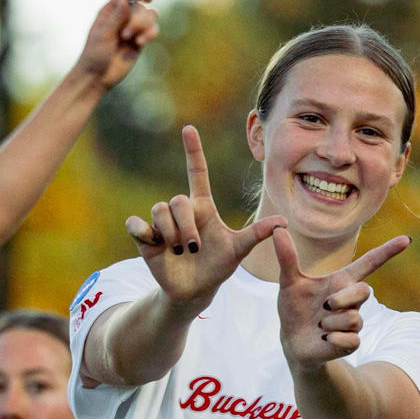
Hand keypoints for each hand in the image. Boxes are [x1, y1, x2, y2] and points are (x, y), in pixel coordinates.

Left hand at [64, 0, 155, 99]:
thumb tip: (125, 0)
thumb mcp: (103, 34)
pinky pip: (153, 30)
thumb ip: (116, 17)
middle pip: (140, 7)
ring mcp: (132, 29)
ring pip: (150, 16)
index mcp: (109, 11)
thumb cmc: (95, 54)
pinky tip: (141, 43)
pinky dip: (151, 34)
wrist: (98, 75)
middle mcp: (122, 17)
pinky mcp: (140, 40)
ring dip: (146, 27)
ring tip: (136, 41)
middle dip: (137, 20)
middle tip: (125, 35)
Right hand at [127, 123, 273, 308]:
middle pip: (178, 201)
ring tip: (179, 251)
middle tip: (193, 248)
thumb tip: (283, 222)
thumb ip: (257, 234)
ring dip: (170, 234)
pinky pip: (136, 224)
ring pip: (159, 210)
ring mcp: (162, 223)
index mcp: (203, 207)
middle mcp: (182, 211)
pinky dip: (143, 233)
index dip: (193, 151)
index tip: (189, 128)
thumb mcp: (239, 250)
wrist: (195, 290)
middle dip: (187, 226)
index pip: (197, 172)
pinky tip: (154, 245)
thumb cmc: (218, 266)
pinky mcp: (145, 237)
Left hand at [270, 224, 409, 378]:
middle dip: (342, 299)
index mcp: (342, 281)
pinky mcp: (352, 342)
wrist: (293, 341)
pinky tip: (324, 339)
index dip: (388, 251)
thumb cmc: (294, 308)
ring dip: (329, 323)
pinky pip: (350, 339)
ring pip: (353, 318)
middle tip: (324, 306)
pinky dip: (332, 339)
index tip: (406, 239)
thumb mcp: (289, 282)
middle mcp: (352, 300)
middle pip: (365, 291)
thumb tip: (278, 228)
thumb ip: (287, 256)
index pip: (370, 263)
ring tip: (319, 326)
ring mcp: (354, 321)